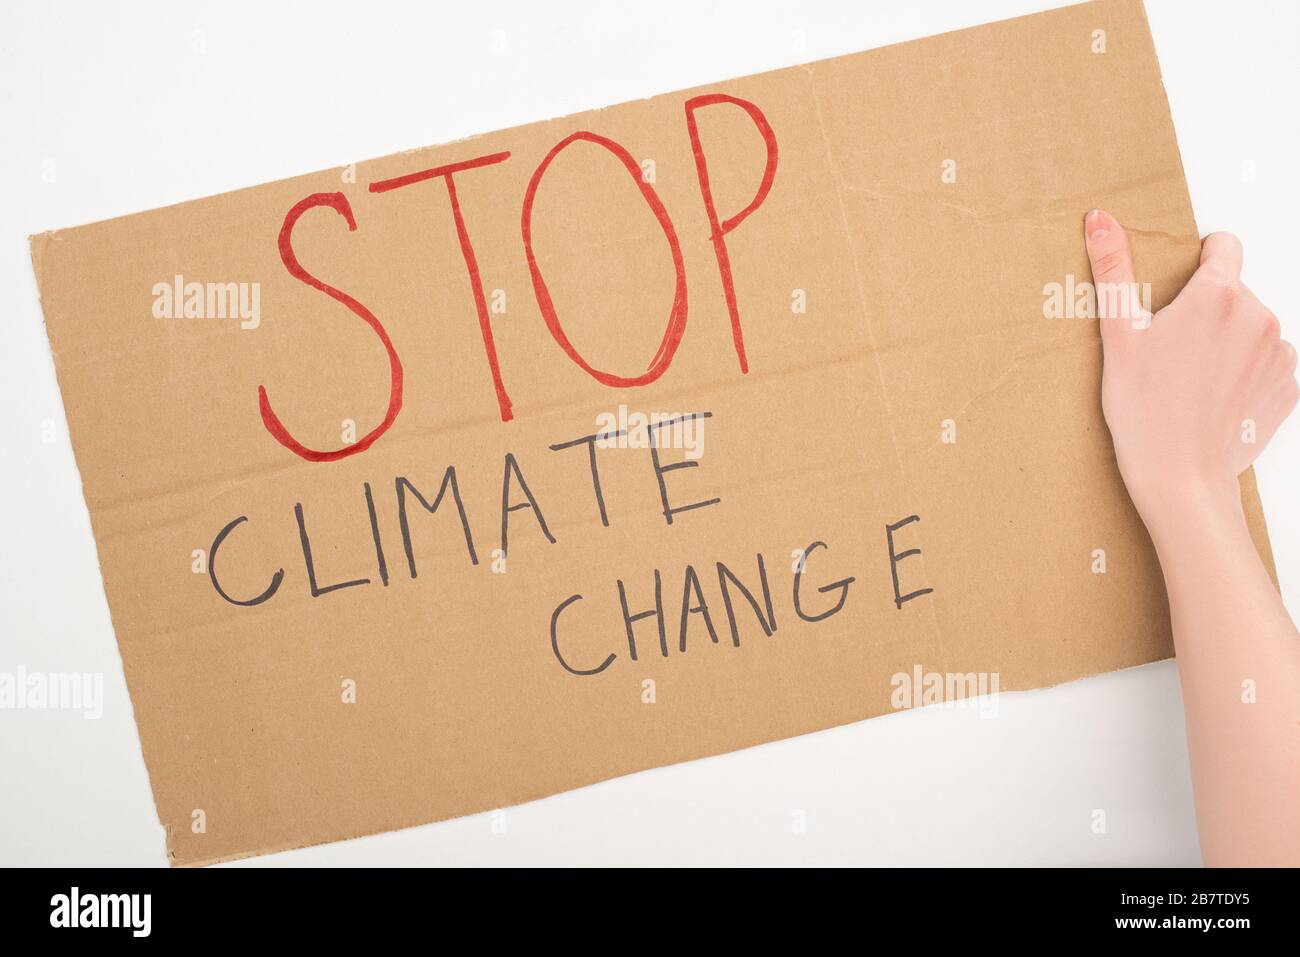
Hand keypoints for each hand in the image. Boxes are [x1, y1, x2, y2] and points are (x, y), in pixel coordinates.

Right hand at [1084, 209, 1297, 532]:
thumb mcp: (1118, 334)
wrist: (1180, 478)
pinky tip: (1214, 398)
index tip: (1178, 293)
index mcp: (1220, 295)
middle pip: (1235, 292)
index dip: (1199, 262)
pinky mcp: (1289, 387)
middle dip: (1208, 311)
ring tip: (1191, 379)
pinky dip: (1244, 374)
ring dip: (1227, 342)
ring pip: (1251, 329)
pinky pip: (1267, 364)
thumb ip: (1114, 269)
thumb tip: (1101, 218)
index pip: (1224, 246)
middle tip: (1170, 352)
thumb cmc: (1143, 409)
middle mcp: (1261, 316)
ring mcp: (1281, 354)